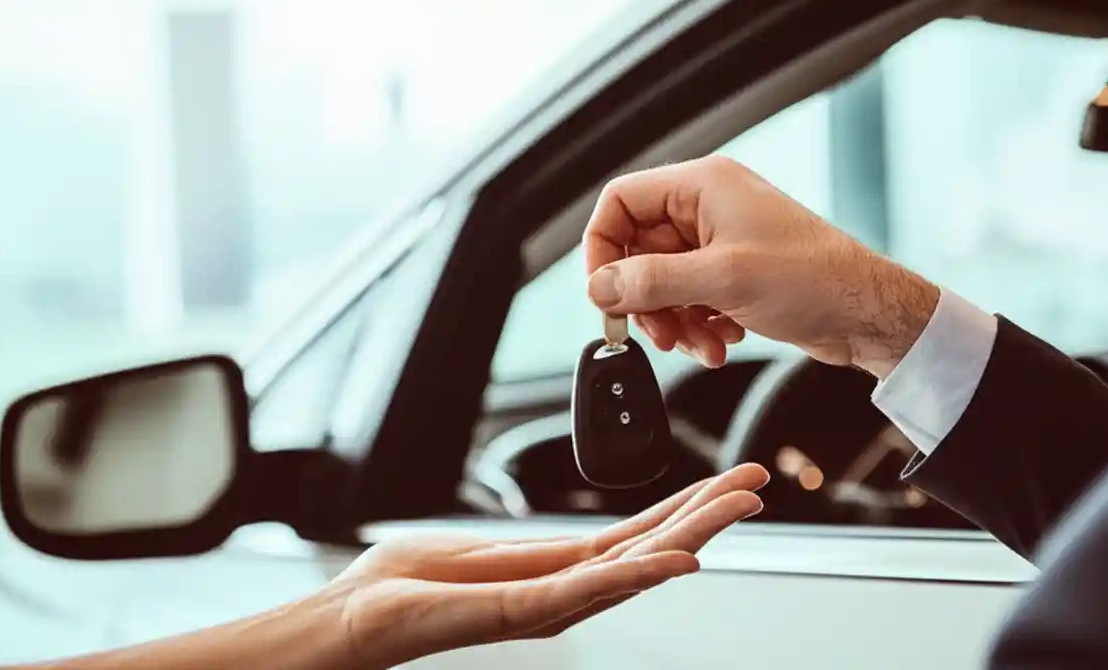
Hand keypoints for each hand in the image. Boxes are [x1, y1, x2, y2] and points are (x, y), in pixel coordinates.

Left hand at [332, 463, 768, 667]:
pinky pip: (587, 591)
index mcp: (553, 571)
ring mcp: (544, 604)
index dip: (685, 513)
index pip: (634, 540)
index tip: (728, 485)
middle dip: (705, 518)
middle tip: (756, 486)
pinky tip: (677, 560)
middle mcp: (560, 591)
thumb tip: (549, 544)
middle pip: (649, 551)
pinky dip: (639, 576)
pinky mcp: (517, 611)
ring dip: (689, 538)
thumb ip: (521, 552)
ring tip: (735, 509)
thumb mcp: (474, 552)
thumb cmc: (402, 588)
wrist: (351, 621)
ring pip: (633, 567)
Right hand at [583, 155, 938, 376]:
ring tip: (698, 344)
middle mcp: (709, 207)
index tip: (605, 294)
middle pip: (639, 249)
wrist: (867, 313)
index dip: (603, 248)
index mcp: (703, 186)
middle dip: (646, 299)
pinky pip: (690, 298)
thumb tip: (600, 288)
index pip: (622, 202)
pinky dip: (697, 325)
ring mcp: (722, 241)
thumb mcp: (721, 280)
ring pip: (663, 281)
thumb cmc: (814, 280)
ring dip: (673, 320)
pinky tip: (721, 341)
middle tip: (658, 334)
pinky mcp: (735, 273)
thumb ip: (652, 282)